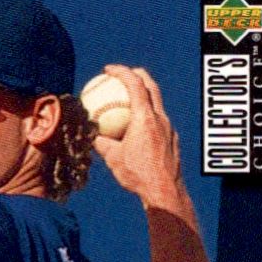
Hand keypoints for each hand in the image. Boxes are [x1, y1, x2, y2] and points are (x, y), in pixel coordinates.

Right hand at [93, 65, 182, 209]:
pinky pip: (159, 120)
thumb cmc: (137, 175)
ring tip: (130, 101)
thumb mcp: (113, 158)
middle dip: (137, 74)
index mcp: (145, 117)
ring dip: (144, 96)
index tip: (108, 70)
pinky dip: (148, 116)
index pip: (134, 84)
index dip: (121, 71)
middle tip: (123, 75)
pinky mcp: (171, 139)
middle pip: (151, 86)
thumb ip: (101, 143)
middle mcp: (160, 118)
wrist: (164, 192)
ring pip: (157, 103)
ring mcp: (168, 127)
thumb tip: (90, 135)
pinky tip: (139, 127)